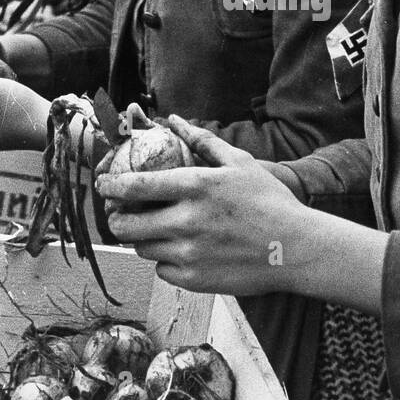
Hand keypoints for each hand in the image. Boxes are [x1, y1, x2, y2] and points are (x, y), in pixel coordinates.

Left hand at [96, 115, 316, 296]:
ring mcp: (189, 253)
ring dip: (144, 238)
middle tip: (123, 214)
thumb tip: (173, 120)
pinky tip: (184, 250)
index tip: (103, 186)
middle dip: (117, 218)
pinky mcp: (194, 279)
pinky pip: (162, 269)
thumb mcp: (240, 163)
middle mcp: (187, 221)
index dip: (109, 187)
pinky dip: (166, 259)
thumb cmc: (270, 201)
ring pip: (142, 248)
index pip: (134, 186)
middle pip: (126, 225)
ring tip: (159, 230)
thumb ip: (203, 141)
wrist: (296, 249)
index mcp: (196, 187)